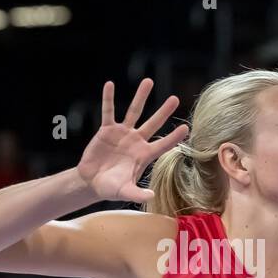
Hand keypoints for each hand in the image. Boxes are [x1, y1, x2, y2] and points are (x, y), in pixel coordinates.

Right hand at [75, 78, 187, 203]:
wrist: (91, 182)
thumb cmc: (110, 188)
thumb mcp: (125, 192)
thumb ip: (138, 194)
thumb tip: (152, 196)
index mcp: (144, 155)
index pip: (163, 144)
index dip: (174, 137)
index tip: (185, 127)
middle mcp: (136, 141)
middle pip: (153, 123)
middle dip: (164, 111)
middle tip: (175, 99)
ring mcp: (122, 133)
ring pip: (134, 112)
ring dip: (141, 97)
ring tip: (148, 81)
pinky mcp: (107, 130)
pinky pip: (108, 111)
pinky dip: (108, 98)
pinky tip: (110, 85)